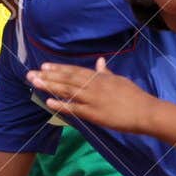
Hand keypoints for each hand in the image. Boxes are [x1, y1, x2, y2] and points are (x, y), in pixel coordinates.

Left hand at [27, 58, 156, 132]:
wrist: (146, 111)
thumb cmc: (135, 97)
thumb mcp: (120, 80)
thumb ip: (106, 72)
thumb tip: (99, 62)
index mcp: (100, 77)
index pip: (75, 71)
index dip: (59, 69)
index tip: (44, 66)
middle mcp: (94, 85)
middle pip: (67, 79)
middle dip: (48, 76)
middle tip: (30, 73)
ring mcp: (93, 99)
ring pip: (67, 90)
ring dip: (50, 86)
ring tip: (34, 82)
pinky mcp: (94, 113)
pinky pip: (74, 108)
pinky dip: (61, 105)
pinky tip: (48, 102)